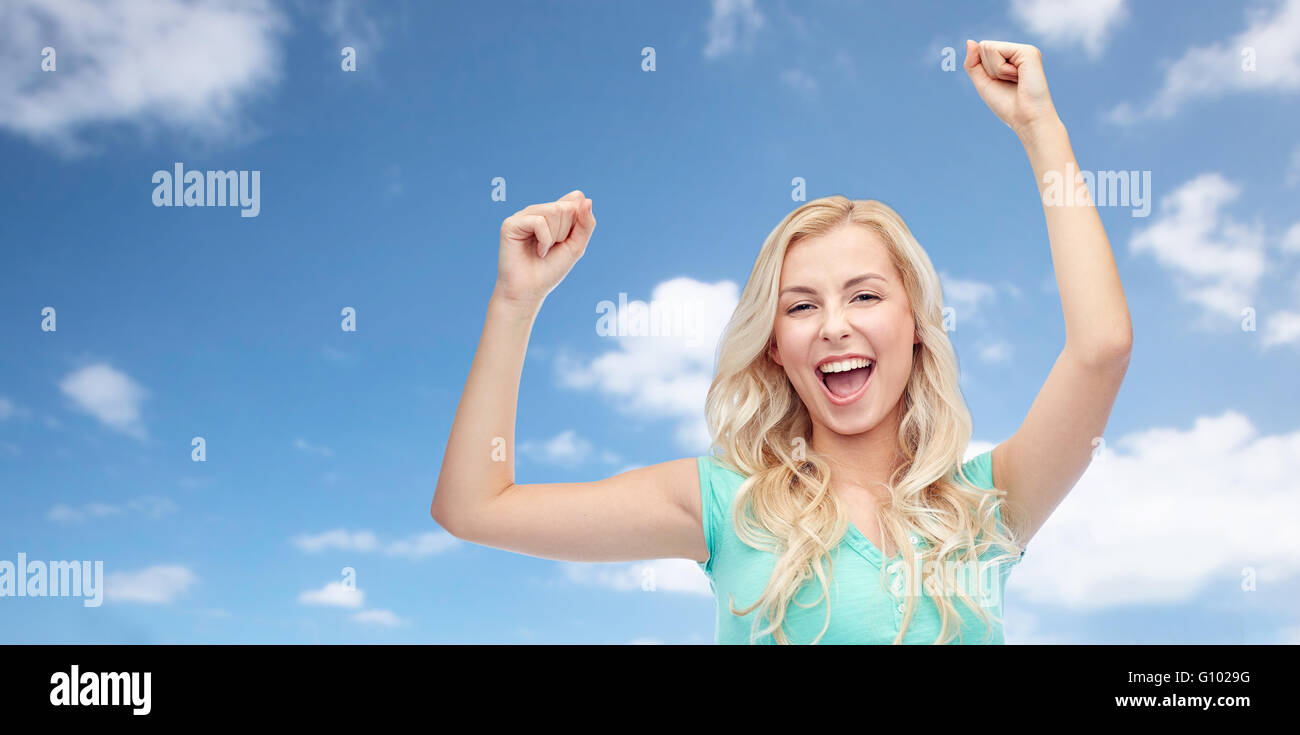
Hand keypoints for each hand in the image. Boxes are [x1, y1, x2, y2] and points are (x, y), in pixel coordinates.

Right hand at [495, 190, 595, 305]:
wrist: (529, 291)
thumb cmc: (551, 270)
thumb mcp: (576, 246)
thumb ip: (586, 224)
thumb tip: (586, 199)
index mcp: (553, 212)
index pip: (575, 199)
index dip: (577, 222)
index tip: (566, 240)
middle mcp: (537, 210)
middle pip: (565, 207)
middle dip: (565, 232)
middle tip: (552, 248)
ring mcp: (523, 215)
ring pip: (553, 211)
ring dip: (554, 237)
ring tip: (544, 250)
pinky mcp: (511, 224)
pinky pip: (539, 222)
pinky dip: (544, 240)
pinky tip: (538, 251)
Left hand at [963, 40, 1058, 136]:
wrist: (1026, 119)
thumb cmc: (1007, 105)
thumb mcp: (983, 83)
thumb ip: (973, 63)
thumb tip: (970, 41)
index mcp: (1010, 58)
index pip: (981, 50)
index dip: (983, 70)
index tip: (1000, 83)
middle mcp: (1018, 51)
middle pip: (983, 47)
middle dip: (988, 69)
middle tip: (1007, 82)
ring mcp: (1024, 50)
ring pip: (987, 47)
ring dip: (994, 70)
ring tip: (1014, 80)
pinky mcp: (1028, 51)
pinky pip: (996, 51)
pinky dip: (1000, 69)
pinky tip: (1018, 77)